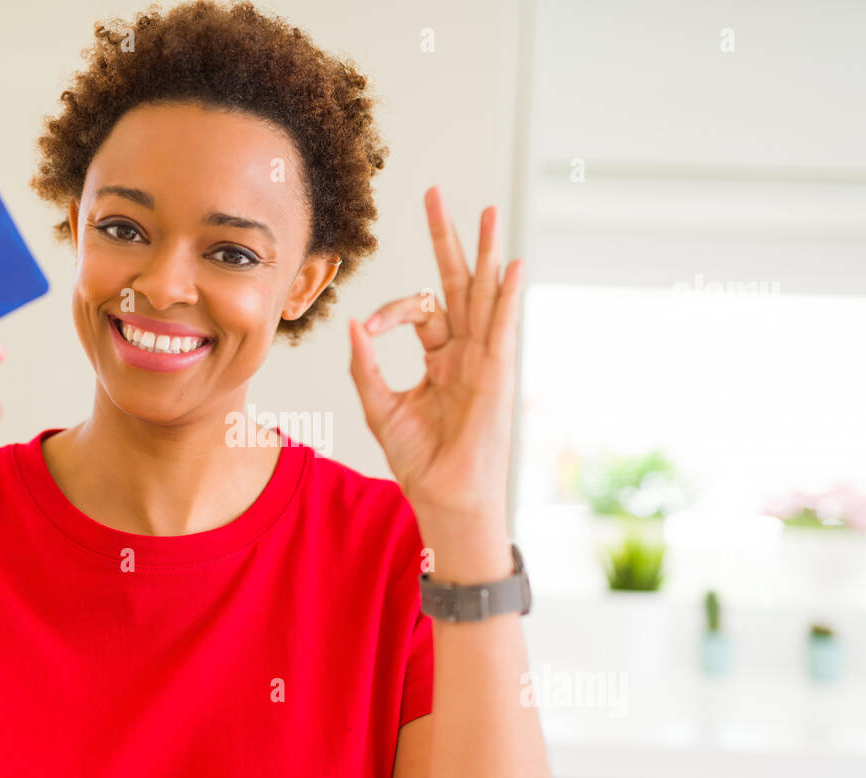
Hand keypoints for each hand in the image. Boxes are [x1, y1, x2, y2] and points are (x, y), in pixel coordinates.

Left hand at [348, 187, 524, 525]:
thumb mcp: (381, 407)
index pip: (417, 311)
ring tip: (488, 212)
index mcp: (441, 356)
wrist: (445, 495)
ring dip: (485, 252)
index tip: (368, 331)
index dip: (388, 314)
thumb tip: (354, 326)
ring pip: (483, 293)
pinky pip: (502, 326)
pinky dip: (507, 295)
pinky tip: (511, 263)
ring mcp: (484, 358)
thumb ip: (367, 366)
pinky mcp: (497, 372)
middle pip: (456, 283)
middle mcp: (466, 350)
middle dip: (447, 239)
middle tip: (436, 194)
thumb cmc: (419, 459)